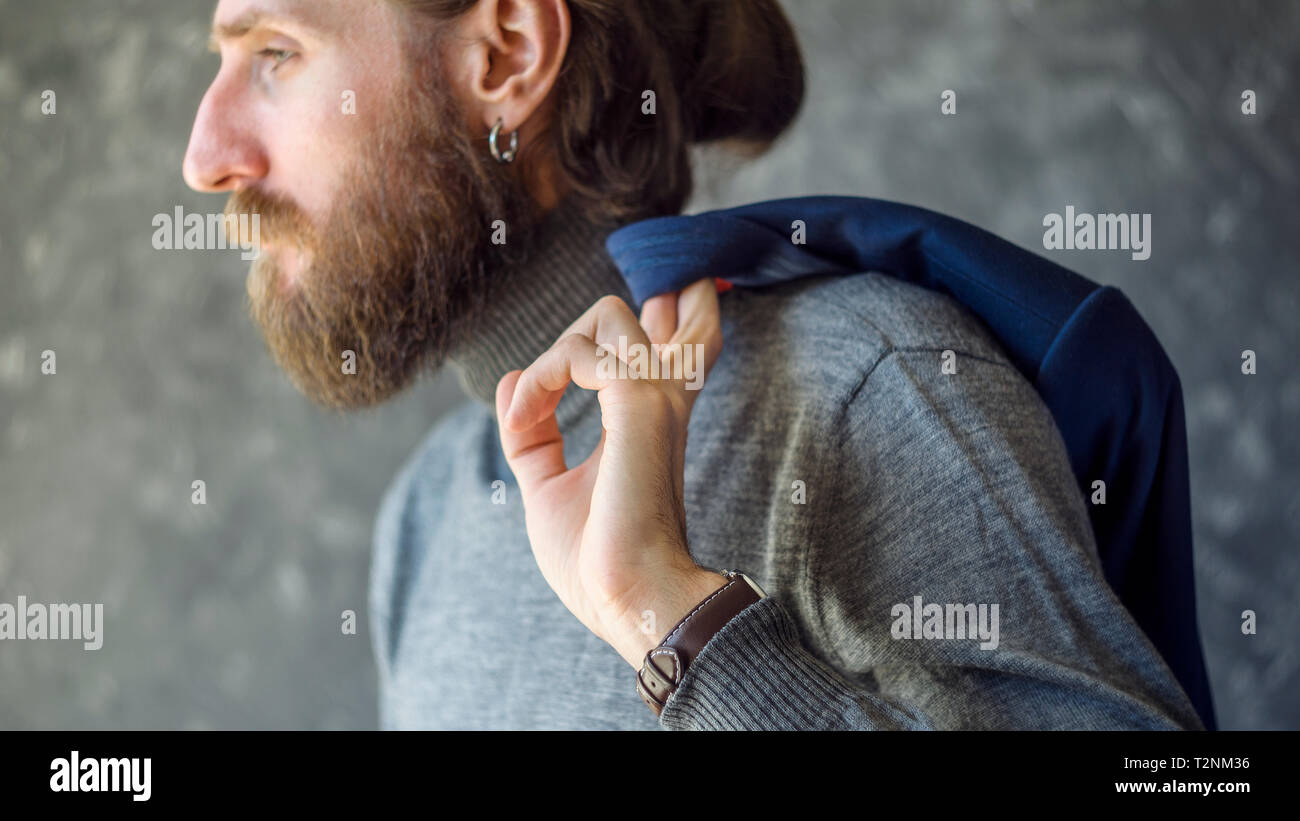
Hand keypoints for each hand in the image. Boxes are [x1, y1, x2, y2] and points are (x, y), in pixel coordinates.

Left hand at [495, 279, 725, 668]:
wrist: (629, 596)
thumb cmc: (599, 557)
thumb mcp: (550, 486)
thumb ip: (533, 433)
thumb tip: (512, 379)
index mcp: (653, 416)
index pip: (680, 335)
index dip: (657, 314)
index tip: (582, 353)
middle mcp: (663, 396)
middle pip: (644, 308)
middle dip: (578, 331)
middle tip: (541, 396)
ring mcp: (654, 393)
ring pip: (605, 315)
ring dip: (551, 357)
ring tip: (528, 413)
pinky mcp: (638, 398)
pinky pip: (575, 351)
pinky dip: (538, 380)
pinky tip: (523, 418)